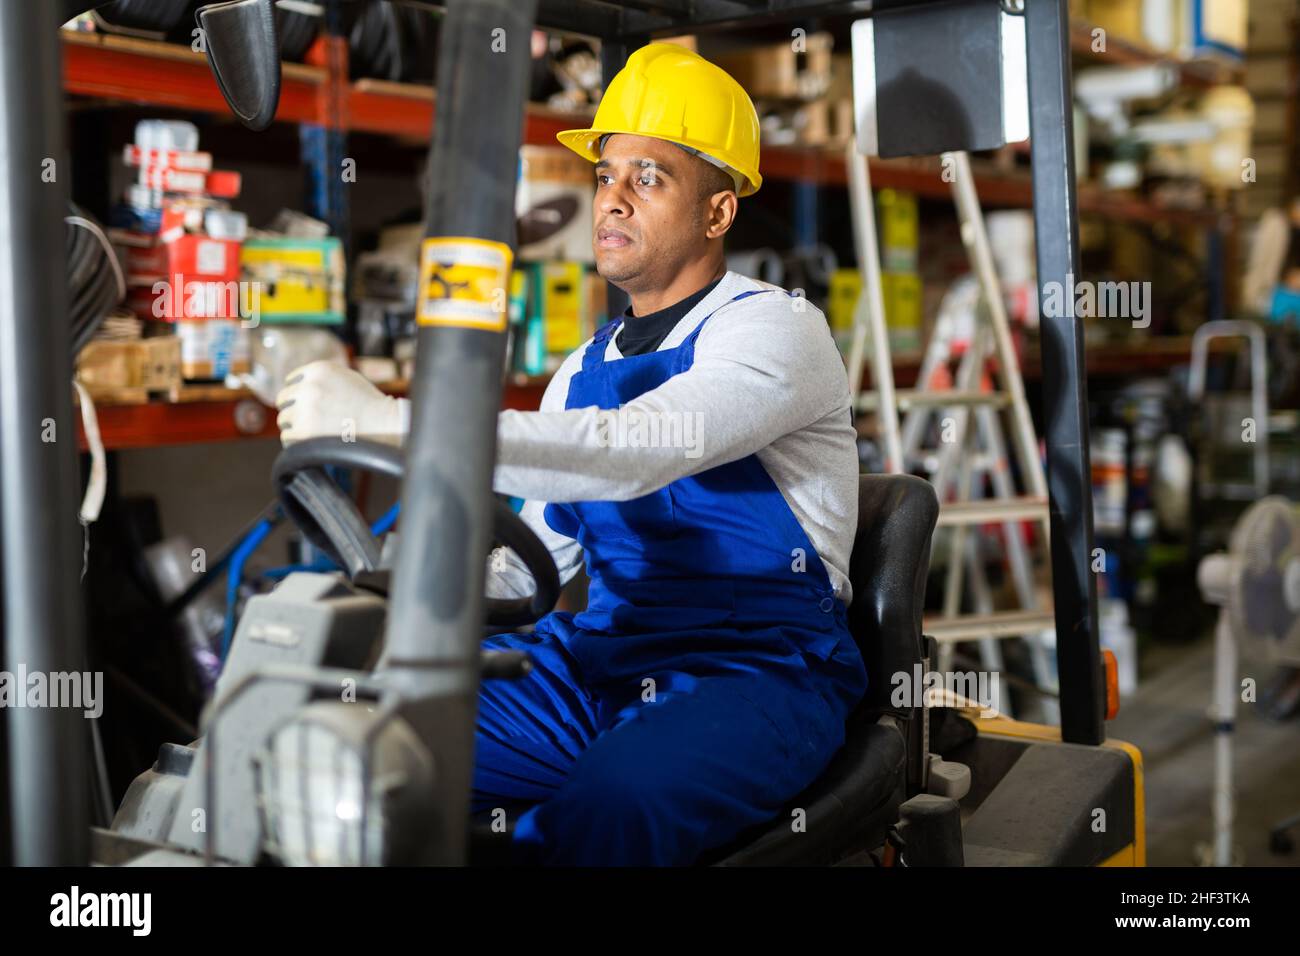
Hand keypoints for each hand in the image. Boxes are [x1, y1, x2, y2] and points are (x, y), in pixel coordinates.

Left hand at [275, 360, 407, 446]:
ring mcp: (306, 409)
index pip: (290, 381)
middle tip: (311, 420)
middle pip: (283, 399)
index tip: (312, 405)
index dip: (300, 395)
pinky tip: (312, 441)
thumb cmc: (368, 403)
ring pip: (283, 420)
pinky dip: (296, 442)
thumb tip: (290, 387)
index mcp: (317, 370)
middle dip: (295, 409)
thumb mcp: (344, 376)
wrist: (384, 424)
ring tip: (314, 431)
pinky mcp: (305, 431)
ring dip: (295, 426)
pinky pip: (287, 437)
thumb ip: (318, 378)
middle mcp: (309, 387)